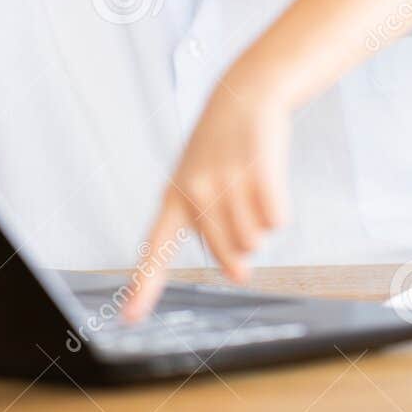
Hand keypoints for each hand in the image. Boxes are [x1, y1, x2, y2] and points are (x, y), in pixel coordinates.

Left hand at [122, 80, 292, 321]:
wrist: (244, 93)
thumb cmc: (222, 146)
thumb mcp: (199, 179)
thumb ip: (211, 230)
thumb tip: (239, 275)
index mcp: (174, 197)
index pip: (155, 249)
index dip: (145, 285)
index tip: (130, 318)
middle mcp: (195, 192)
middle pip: (229, 254)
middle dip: (244, 247)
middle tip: (243, 212)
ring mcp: (226, 180)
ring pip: (254, 241)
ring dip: (262, 224)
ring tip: (253, 189)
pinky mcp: (258, 169)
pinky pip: (277, 220)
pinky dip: (280, 210)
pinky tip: (270, 183)